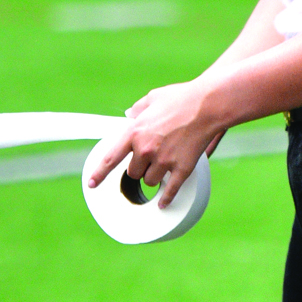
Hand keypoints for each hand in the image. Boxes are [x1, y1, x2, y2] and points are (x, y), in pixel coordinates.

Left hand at [86, 81, 226, 208]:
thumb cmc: (182, 98)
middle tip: (149, 158)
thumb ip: (137, 109)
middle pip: (133, 173)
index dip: (99, 173)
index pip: (110, 158)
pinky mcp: (182, 168)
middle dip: (138, 167)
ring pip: (150, 181)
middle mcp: (146, 149)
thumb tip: (128, 115)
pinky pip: (170, 190)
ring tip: (163, 164)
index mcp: (134, 132)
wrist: (209, 105)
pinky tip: (163, 204)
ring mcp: (164, 160)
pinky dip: (166, 198)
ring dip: (153, 176)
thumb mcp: (153, 97)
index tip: (92, 184)